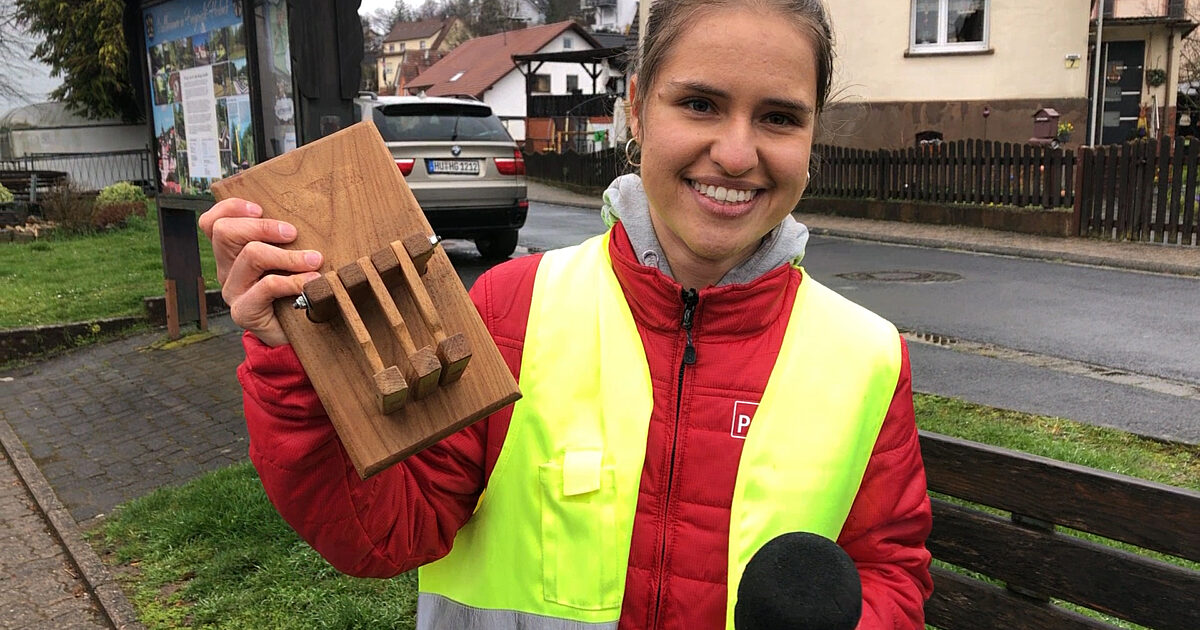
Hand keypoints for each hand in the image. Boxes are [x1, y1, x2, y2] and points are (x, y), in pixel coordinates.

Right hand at [199, 198, 322, 346]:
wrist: (297, 333)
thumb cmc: (296, 288)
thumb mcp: (287, 259)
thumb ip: (284, 239)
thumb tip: (306, 213)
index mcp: (231, 252)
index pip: (212, 222)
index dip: (231, 208)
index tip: (260, 209)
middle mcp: (227, 269)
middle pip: (225, 232)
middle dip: (263, 226)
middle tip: (293, 233)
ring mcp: (233, 291)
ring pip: (251, 255)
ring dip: (287, 255)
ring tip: (314, 260)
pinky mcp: (244, 311)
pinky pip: (267, 285)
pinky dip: (294, 280)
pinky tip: (312, 282)